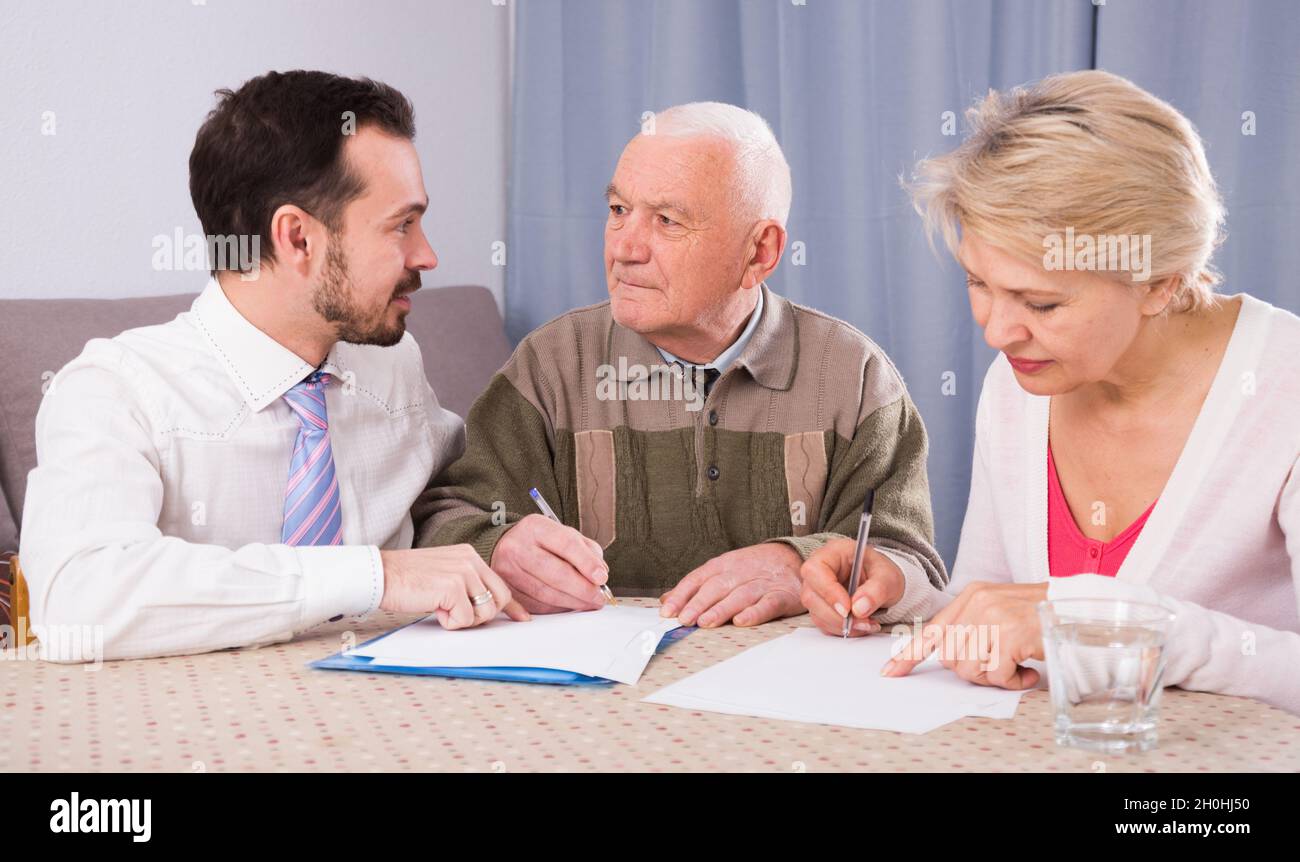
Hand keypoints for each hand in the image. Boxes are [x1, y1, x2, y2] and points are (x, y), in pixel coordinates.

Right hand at [379, 545, 529, 628]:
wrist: (381, 574)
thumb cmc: (407, 579)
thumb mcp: (444, 575)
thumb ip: (466, 585)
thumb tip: (486, 607)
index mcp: (469, 555)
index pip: (500, 582)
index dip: (513, 605)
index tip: (523, 618)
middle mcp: (470, 560)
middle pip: (499, 599)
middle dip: (483, 616)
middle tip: (458, 615)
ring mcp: (463, 572)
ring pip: (485, 611)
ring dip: (465, 619)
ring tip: (443, 609)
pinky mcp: (453, 587)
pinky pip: (465, 619)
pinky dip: (450, 622)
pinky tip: (434, 609)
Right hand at [490, 514, 609, 613]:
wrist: (506, 546)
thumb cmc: (540, 541)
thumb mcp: (563, 533)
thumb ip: (586, 549)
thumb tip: (600, 573)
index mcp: (536, 527)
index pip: (566, 544)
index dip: (587, 563)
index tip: (602, 577)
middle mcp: (518, 547)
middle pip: (556, 573)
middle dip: (583, 589)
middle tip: (598, 597)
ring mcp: (508, 570)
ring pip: (546, 593)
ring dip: (572, 602)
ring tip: (588, 603)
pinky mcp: (506, 590)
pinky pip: (535, 605)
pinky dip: (556, 608)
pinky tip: (569, 605)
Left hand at [659, 543, 804, 627]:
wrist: (794, 558)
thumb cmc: (753, 568)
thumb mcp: (723, 570)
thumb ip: (695, 586)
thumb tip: (665, 600)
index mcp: (723, 565)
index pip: (698, 579)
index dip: (681, 595)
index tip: (667, 611)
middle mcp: (740, 573)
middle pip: (716, 587)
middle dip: (698, 604)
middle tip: (684, 619)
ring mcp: (761, 583)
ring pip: (739, 596)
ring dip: (721, 609)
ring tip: (705, 623)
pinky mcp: (781, 595)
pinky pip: (767, 604)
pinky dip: (754, 613)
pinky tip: (741, 621)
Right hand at [799, 538, 903, 636]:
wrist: (884, 585)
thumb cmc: (882, 573)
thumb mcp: (888, 577)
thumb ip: (877, 590)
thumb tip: (859, 608)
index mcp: (833, 552)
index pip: (816, 570)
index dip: (828, 592)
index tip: (848, 609)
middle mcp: (820, 570)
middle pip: (811, 595)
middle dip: (836, 615)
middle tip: (861, 622)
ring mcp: (818, 589)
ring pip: (816, 612)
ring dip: (840, 625)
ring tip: (865, 624)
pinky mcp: (821, 607)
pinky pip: (823, 623)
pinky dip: (841, 629)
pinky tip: (859, 626)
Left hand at [882, 581, 1047, 689]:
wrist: (1080, 607)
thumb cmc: (1043, 614)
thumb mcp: (1001, 610)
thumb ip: (975, 627)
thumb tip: (952, 658)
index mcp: (972, 595)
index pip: (932, 629)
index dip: (909, 654)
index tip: (890, 672)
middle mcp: (978, 603)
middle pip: (951, 658)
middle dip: (973, 670)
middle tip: (1001, 664)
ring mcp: (993, 618)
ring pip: (970, 669)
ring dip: (995, 676)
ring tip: (1017, 664)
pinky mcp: (1009, 636)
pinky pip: (996, 675)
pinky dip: (1012, 681)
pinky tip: (1028, 668)